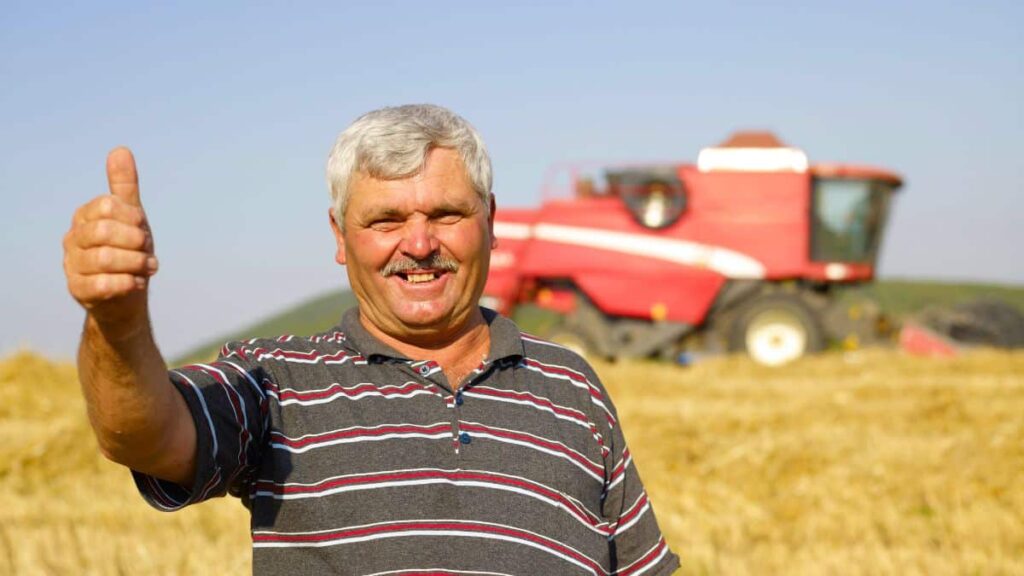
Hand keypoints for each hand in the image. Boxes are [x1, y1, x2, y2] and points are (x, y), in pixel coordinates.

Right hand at [64, 147, 156, 330]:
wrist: (125, 295)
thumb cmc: (128, 250)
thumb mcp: (132, 217)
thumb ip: (124, 187)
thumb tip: (120, 150)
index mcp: (85, 217)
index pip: (107, 205)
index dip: (132, 217)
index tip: (143, 227)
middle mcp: (73, 239)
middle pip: (105, 231)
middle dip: (135, 242)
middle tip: (148, 250)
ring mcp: (72, 265)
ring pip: (105, 258)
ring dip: (136, 263)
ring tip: (148, 267)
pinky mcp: (78, 290)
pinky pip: (102, 284)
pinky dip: (127, 282)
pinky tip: (137, 283)